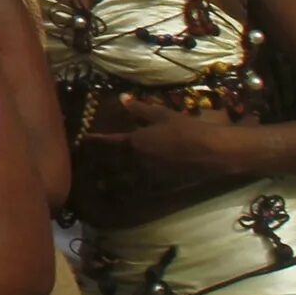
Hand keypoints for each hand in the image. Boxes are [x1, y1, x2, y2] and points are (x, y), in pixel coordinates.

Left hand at [76, 97, 242, 178]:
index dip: (95, 141)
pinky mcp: (160, 186)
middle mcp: (136, 160)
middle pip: (111, 163)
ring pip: (121, 181)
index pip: (108, 141)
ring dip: (109, 182)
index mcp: (134, 141)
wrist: (211, 152)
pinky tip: (124, 195)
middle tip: (86, 164)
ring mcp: (147, 176)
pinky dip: (129, 193)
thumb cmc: (186, 129)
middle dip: (98, 163)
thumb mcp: (162, 115)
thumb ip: (140, 108)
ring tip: (98, 185)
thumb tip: (122, 98)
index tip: (84, 140)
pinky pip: (139, 191)